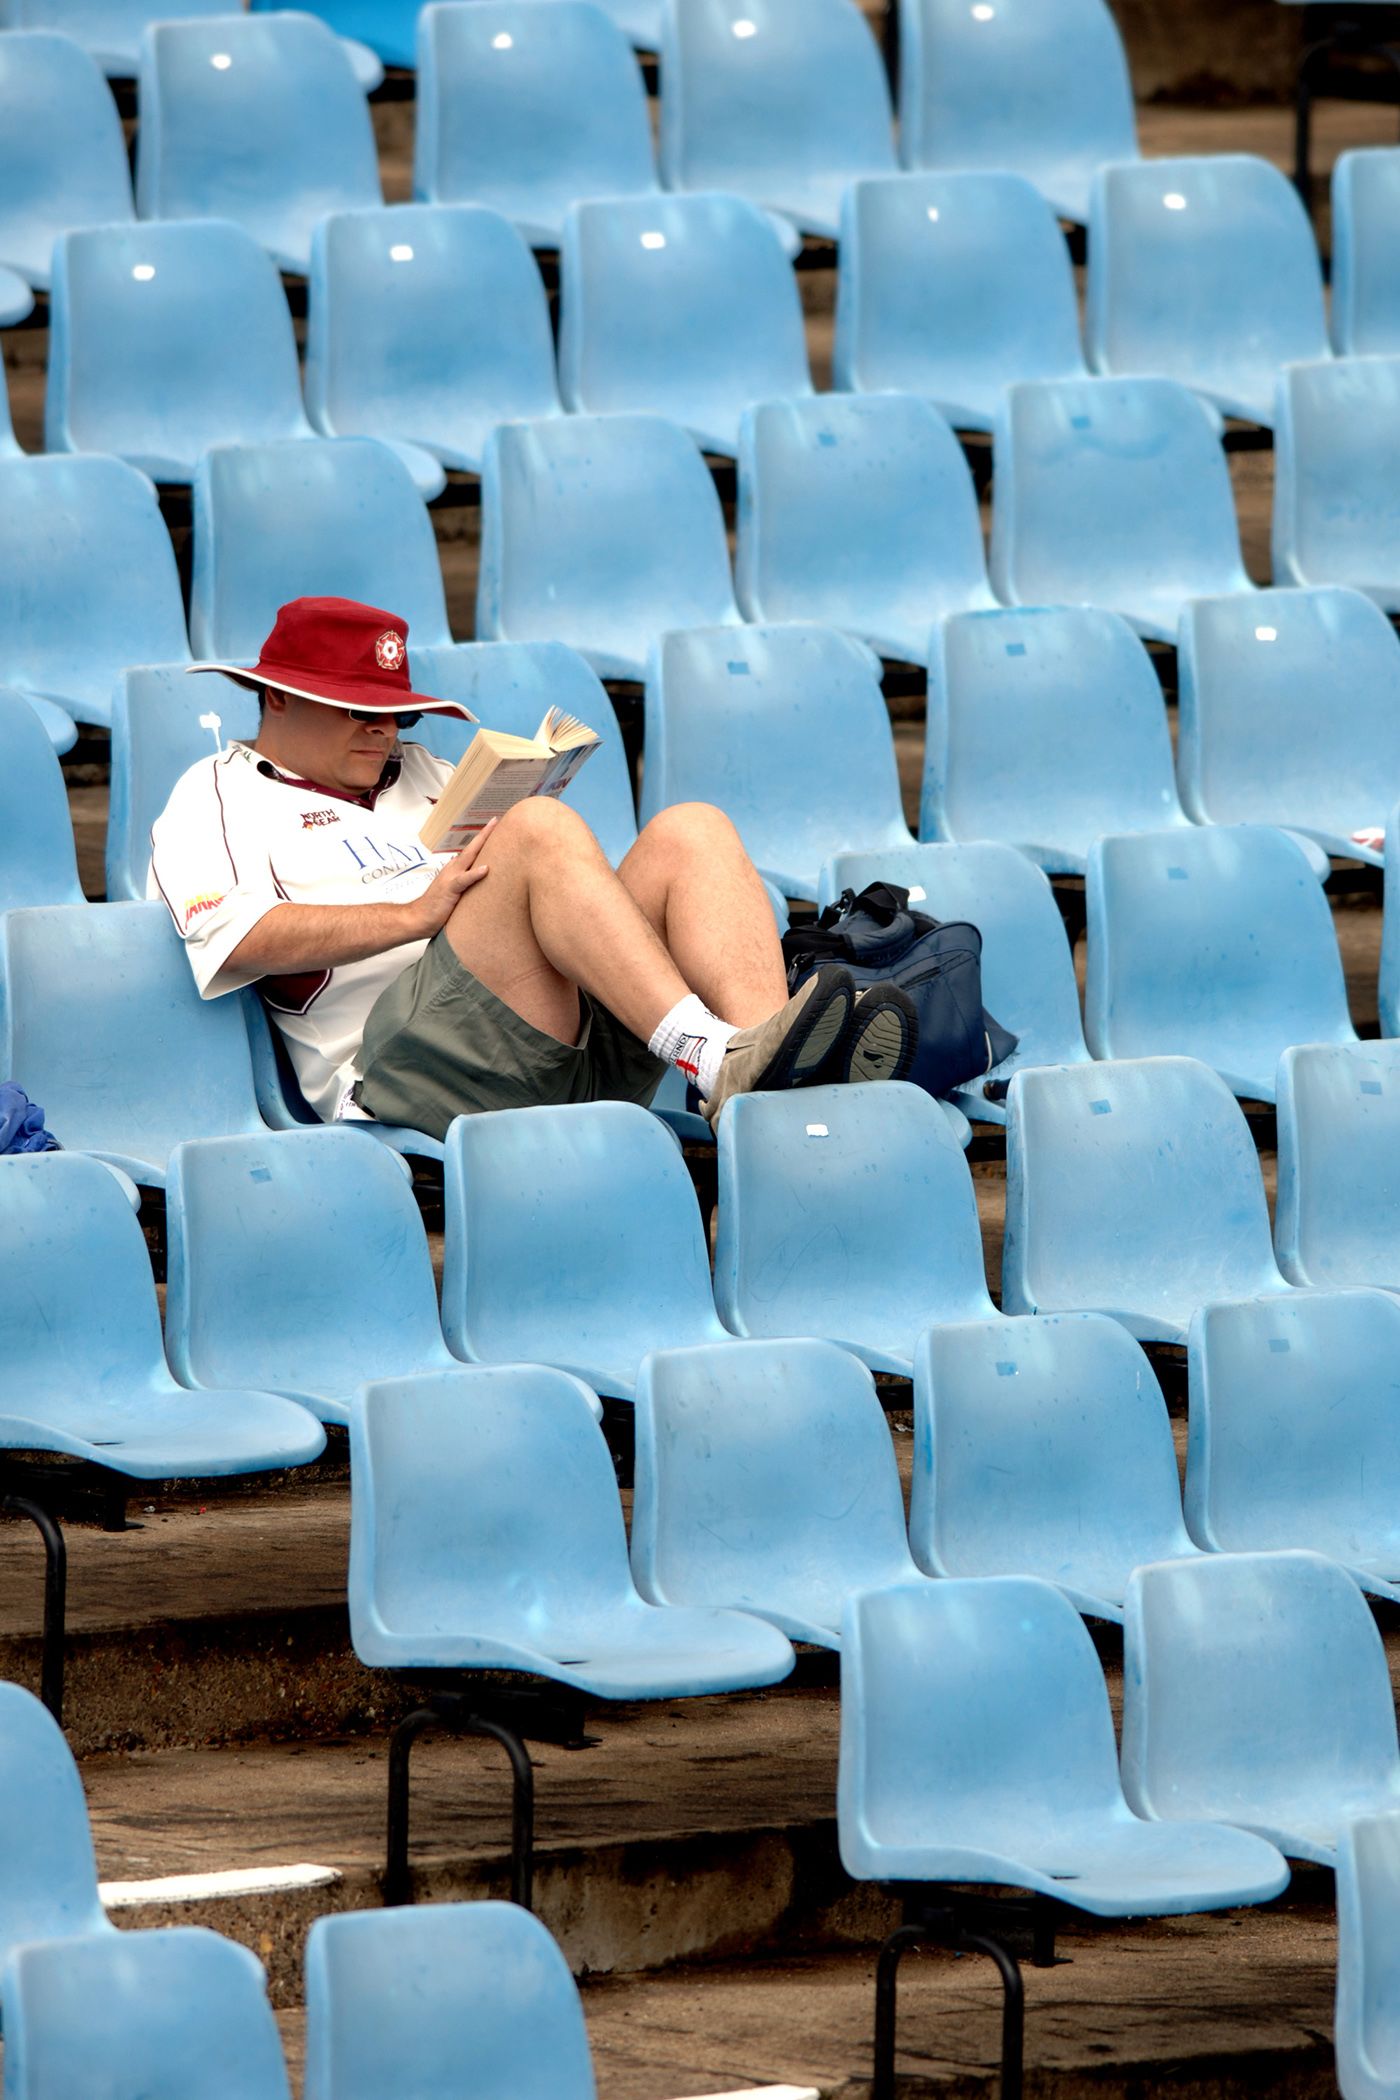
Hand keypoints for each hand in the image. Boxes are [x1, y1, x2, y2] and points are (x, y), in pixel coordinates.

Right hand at [405, 821, 494, 937]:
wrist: (420, 917)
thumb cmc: (439, 906)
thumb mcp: (458, 892)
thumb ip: (469, 884)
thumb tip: (485, 879)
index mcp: (457, 868)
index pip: (473, 850)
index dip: (484, 838)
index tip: (495, 825)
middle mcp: (454, 868)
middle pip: (473, 848)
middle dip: (485, 833)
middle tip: (496, 819)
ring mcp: (451, 876)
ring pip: (469, 857)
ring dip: (481, 843)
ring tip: (493, 831)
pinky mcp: (450, 888)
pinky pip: (464, 880)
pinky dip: (474, 874)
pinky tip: (485, 868)